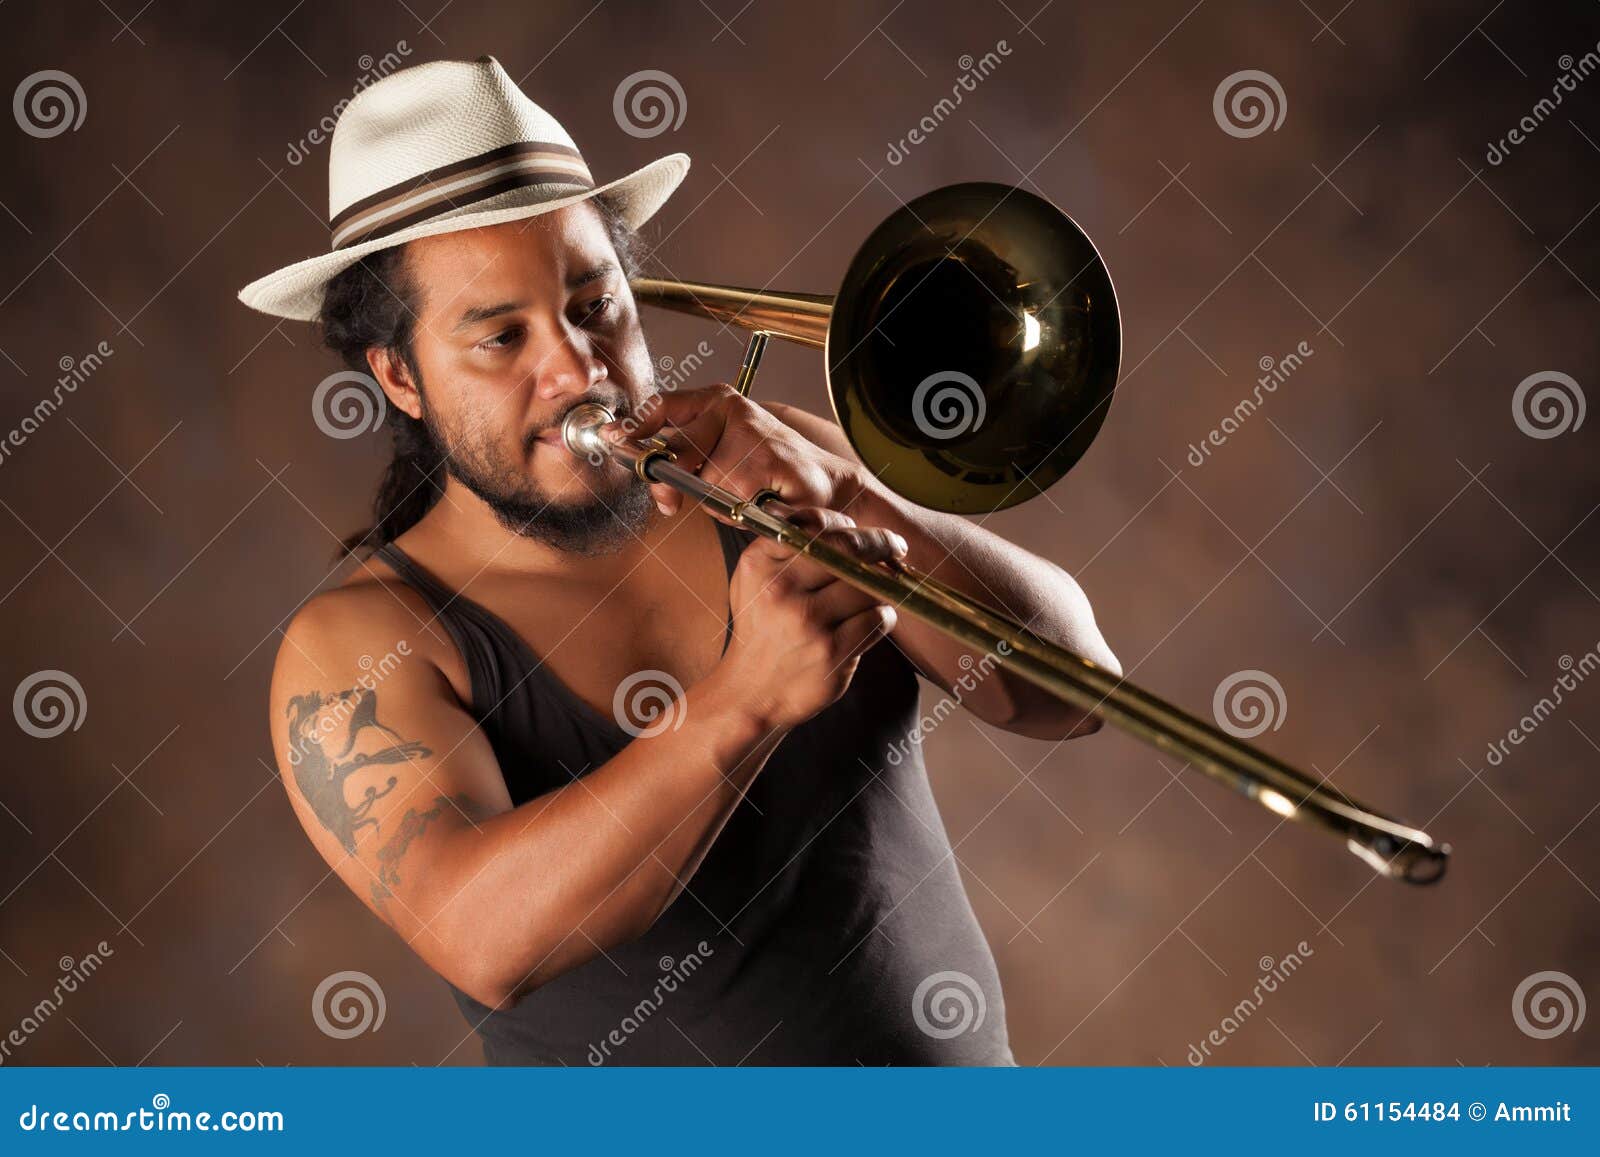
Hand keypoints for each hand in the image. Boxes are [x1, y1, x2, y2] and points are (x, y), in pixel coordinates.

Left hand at [603, 383, 864, 516]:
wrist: (825, 486)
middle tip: (671, 502)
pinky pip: (732, 499)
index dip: (634, 426)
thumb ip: (682, 461)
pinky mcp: (766, 459)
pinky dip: (744, 511)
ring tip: (747, 494)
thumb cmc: (766, 474)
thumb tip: (650, 477)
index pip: (663, 406)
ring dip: (721, 502)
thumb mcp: (717, 459)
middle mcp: (731, 408)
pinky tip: (764, 499)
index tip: (611, 439)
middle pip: (675, 452)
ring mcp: (750, 432)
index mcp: (715, 402)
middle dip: (670, 483)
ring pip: (705, 484)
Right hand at [713, 507, 904, 730]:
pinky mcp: (832, 652)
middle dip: (881, 544)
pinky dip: (883, 616)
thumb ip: (789, 546)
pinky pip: (879, 618)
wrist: (750, 693)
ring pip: (869, 584)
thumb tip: (845, 524)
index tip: (860, 532)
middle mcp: (781, 590)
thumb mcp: (756, 579)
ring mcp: (807, 622)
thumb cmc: (762, 629)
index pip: (817, 526)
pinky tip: (869, 623)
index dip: (847, 525)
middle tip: (896, 547)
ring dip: (880, 587)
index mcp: (760, 564)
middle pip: (849, 550)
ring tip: (871, 596)